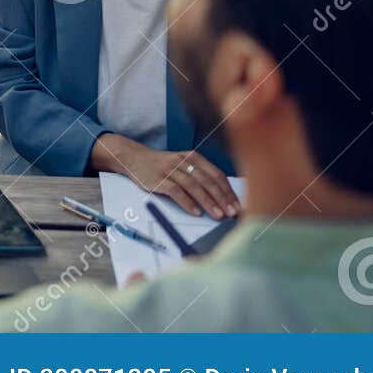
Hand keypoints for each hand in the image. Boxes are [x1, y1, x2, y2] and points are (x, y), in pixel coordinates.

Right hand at [93, 135, 238, 218]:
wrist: (134, 158)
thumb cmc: (163, 165)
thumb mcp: (183, 164)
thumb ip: (200, 176)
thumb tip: (223, 198)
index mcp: (193, 157)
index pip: (216, 174)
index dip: (229, 191)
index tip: (238, 206)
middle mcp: (184, 161)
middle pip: (207, 180)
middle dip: (222, 198)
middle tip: (232, 213)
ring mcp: (170, 170)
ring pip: (194, 186)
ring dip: (208, 202)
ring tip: (218, 215)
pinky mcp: (158, 179)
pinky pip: (176, 191)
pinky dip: (187, 202)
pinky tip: (196, 212)